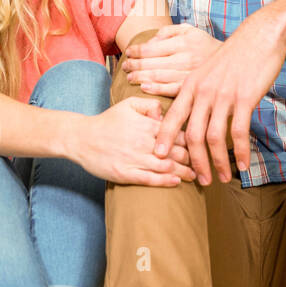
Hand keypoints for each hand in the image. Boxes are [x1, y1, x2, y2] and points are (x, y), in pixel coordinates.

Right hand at [73, 98, 194, 185]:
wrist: (81, 138)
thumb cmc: (106, 122)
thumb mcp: (127, 105)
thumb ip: (149, 104)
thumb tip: (165, 112)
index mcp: (146, 125)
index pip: (177, 133)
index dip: (192, 140)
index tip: (201, 145)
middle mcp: (142, 142)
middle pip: (176, 152)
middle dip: (192, 158)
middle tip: (204, 163)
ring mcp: (134, 159)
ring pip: (166, 167)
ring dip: (183, 172)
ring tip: (195, 175)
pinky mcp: (125, 174)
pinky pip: (150, 179)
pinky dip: (166, 181)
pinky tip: (176, 182)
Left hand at [121, 23, 221, 95]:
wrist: (235, 61)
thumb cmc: (206, 45)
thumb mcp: (190, 30)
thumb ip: (170, 31)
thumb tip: (152, 39)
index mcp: (183, 42)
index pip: (152, 47)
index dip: (136, 51)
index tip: (128, 53)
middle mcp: (185, 58)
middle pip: (152, 63)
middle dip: (134, 65)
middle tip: (125, 67)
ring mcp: (189, 74)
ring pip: (158, 77)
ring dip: (140, 78)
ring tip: (130, 78)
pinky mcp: (193, 88)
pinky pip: (171, 90)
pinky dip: (156, 89)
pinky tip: (144, 88)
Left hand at [154, 5, 285, 184]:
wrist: (259, 36)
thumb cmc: (235, 56)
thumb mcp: (208, 70)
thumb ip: (199, 92)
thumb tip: (195, 117)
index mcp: (191, 85)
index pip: (172, 117)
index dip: (164, 138)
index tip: (158, 157)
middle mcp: (203, 92)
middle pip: (192, 135)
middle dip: (195, 161)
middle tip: (200, 180)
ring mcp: (223, 95)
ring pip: (214, 137)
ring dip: (218, 162)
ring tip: (223, 178)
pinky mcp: (244, 98)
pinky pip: (239, 132)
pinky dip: (241, 152)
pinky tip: (243, 164)